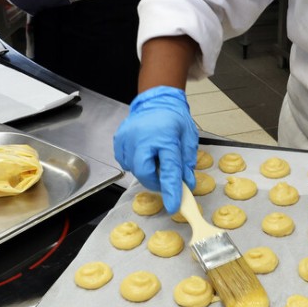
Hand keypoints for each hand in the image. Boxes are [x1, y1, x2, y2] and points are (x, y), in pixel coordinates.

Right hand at [113, 86, 198, 213]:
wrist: (156, 101)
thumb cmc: (174, 119)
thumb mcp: (188, 139)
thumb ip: (187, 162)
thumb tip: (186, 184)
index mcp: (166, 137)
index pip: (169, 169)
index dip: (171, 190)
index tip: (173, 205)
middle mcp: (144, 137)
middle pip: (144, 172)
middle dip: (154, 181)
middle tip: (163, 179)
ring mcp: (128, 137)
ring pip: (134, 168)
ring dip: (146, 170)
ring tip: (154, 156)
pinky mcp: (119, 139)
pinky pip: (125, 161)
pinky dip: (135, 163)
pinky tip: (144, 153)